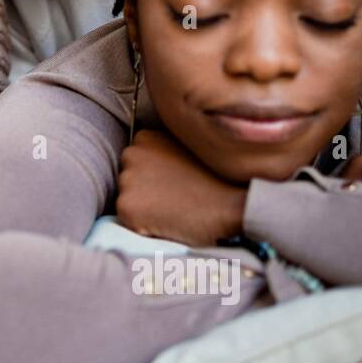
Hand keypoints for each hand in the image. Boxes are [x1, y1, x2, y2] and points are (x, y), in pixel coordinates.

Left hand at [116, 129, 246, 246]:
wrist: (234, 203)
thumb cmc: (219, 178)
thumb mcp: (190, 148)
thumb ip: (166, 150)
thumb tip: (156, 165)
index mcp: (145, 137)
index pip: (136, 160)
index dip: (153, 175)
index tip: (173, 181)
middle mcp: (131, 154)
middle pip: (128, 178)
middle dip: (144, 189)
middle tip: (175, 197)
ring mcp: (127, 180)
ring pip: (128, 198)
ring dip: (144, 206)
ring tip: (175, 209)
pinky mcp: (127, 206)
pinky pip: (129, 220)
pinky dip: (144, 225)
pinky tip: (168, 221)